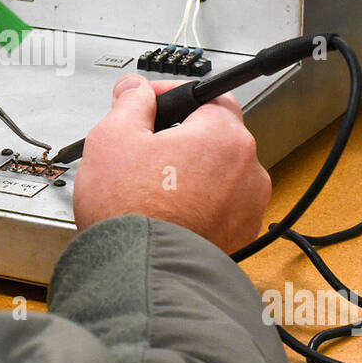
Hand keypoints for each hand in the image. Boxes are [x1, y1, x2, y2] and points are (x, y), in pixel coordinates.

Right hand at [73, 74, 271, 252]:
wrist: (142, 273)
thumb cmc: (130, 210)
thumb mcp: (113, 138)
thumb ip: (130, 103)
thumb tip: (135, 89)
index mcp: (224, 135)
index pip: (209, 95)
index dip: (172, 95)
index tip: (148, 103)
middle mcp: (248, 169)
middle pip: (215, 136)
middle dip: (182, 137)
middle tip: (144, 148)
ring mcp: (248, 207)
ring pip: (219, 174)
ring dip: (192, 173)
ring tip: (152, 186)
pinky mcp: (240, 236)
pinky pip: (220, 207)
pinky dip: (199, 204)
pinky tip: (167, 211)